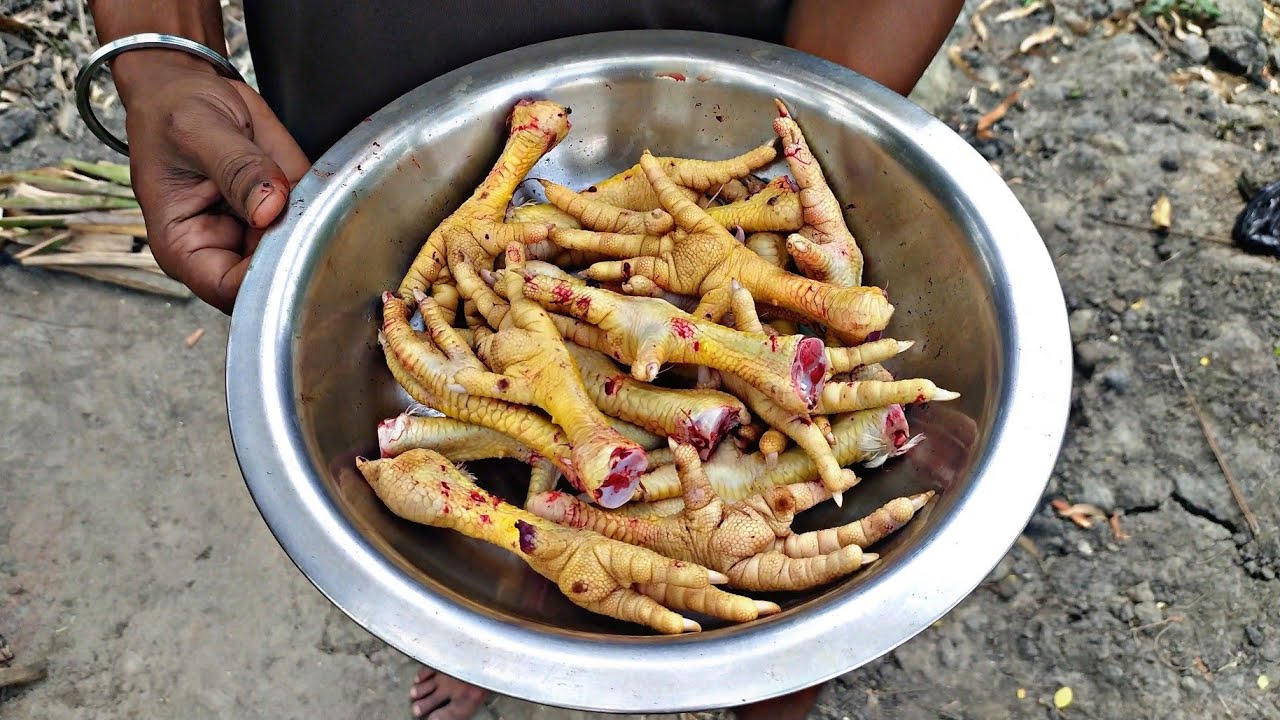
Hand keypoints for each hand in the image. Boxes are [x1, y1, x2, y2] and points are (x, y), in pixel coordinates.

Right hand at [117, 52, 309, 312]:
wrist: (186, 87)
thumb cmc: (172, 111)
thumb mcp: (200, 131)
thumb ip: (239, 170)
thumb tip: (270, 208)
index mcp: (183, 246)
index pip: (230, 290)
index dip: (266, 277)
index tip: (293, 243)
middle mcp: (219, 250)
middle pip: (271, 279)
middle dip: (297, 251)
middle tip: (312, 212)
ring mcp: (253, 235)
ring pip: (298, 254)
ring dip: (314, 227)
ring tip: (307, 189)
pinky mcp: (279, 215)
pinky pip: (311, 223)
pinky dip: (323, 207)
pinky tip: (320, 185)